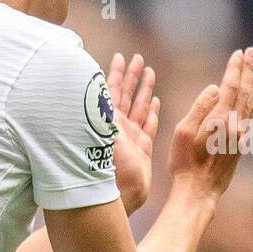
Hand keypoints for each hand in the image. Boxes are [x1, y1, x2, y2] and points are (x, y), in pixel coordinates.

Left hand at [106, 52, 158, 214]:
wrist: (116, 195)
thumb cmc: (104, 167)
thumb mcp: (99, 133)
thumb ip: (101, 110)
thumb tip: (96, 85)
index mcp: (106, 121)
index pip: (110, 90)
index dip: (116, 72)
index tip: (121, 56)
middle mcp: (118, 126)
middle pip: (127, 94)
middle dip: (132, 76)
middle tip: (139, 58)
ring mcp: (131, 136)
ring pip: (140, 106)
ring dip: (145, 89)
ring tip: (150, 72)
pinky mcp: (142, 148)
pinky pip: (149, 125)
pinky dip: (153, 112)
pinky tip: (156, 101)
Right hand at [168, 47, 252, 198]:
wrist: (199, 192)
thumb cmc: (185, 163)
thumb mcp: (184, 132)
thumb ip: (200, 107)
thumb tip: (216, 88)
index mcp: (220, 118)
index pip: (230, 86)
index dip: (235, 68)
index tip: (239, 52)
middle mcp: (234, 124)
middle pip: (244, 91)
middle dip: (248, 70)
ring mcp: (239, 135)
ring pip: (250, 103)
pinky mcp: (239, 145)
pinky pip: (250, 117)